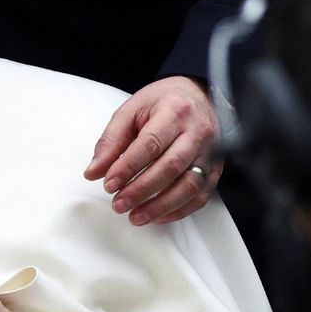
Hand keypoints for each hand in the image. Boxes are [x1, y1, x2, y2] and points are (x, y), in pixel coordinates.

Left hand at [84, 76, 220, 224]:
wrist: (197, 95)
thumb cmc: (162, 103)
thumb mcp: (130, 111)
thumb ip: (111, 141)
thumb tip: (94, 172)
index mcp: (174, 111)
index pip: (150, 143)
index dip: (128, 167)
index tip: (109, 184)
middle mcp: (197, 131)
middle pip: (171, 166)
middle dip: (141, 190)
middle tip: (118, 204)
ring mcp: (211, 151)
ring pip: (189, 185)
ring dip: (160, 206)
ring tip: (135, 216)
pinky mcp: (216, 168)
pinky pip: (201, 195)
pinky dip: (179, 210)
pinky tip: (157, 216)